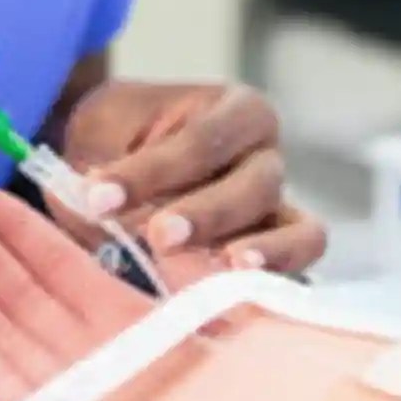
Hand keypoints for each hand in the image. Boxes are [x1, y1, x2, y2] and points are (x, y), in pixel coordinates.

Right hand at [0, 190, 359, 400]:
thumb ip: (172, 252)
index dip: (21, 236)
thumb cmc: (265, 359)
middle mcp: (99, 356)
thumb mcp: (214, 287)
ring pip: (12, 336)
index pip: (61, 270)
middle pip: (26, 300)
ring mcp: (83, 394)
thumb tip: (140, 212)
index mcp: (128, 323)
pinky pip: (15, 386)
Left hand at [52, 80, 324, 274]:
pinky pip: (301, 259)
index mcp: (237, 110)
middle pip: (254, 187)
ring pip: (292, 228)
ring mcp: (278, 204)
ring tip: (220, 269)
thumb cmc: (116, 138)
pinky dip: (278, 273)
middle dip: (203, 215)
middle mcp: (266, 155)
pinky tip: (243, 290)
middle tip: (158, 236)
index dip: (152, 172)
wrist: (117, 157)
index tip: (100, 197)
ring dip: (253, 251)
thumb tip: (103, 208)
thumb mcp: (106, 134)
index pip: (202, 142)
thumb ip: (110, 169)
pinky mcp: (278, 245)